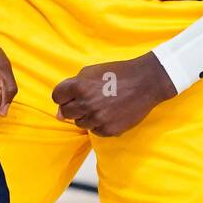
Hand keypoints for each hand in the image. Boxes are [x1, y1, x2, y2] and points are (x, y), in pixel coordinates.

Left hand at [51, 53, 176, 136]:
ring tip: (104, 105)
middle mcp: (86, 103)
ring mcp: (97, 118)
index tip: (74, 94)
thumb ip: (71, 88)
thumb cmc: (117, 73)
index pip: (57, 97)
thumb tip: (59, 115)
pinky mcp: (108, 130)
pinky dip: (100, 124)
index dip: (65, 96)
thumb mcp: (91, 72)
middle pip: (66, 112)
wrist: (145, 82)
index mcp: (79, 86)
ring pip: (80, 123)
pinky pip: (95, 131)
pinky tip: (111, 113)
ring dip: (88, 116)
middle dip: (74, 106)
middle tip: (91, 100)